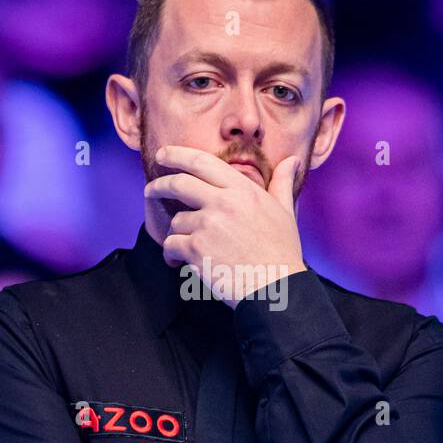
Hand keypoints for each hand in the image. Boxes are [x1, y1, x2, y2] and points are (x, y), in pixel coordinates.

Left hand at [143, 146, 306, 305]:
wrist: (276, 288)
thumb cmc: (282, 251)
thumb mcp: (285, 212)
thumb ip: (282, 183)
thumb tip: (292, 160)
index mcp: (243, 189)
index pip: (202, 161)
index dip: (177, 155)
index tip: (163, 155)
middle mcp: (223, 202)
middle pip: (178, 183)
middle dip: (159, 185)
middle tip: (150, 189)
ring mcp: (209, 225)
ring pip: (176, 220)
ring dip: (178, 234)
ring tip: (191, 248)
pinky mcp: (197, 249)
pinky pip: (171, 245)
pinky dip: (171, 255)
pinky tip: (178, 262)